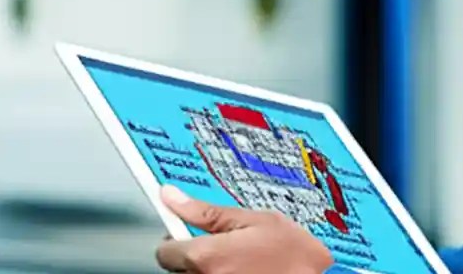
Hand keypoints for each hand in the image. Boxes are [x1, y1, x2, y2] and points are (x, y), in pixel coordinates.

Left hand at [154, 185, 334, 273]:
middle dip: (198, 257)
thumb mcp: (257, 220)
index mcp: (207, 257)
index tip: (192, 234)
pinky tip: (249, 272)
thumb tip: (172, 197)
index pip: (165, 251)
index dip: (178, 239)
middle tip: (229, 248)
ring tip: (246, 263)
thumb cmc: (297, 257)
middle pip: (181, 269)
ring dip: (214, 269)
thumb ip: (209, 212)